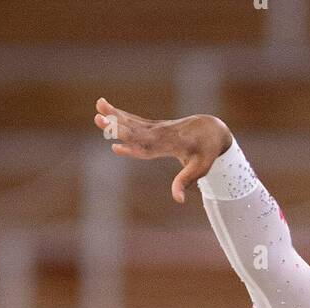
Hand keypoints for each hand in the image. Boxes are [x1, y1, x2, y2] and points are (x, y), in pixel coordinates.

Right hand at [93, 97, 232, 202]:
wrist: (211, 129)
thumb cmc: (207, 151)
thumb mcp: (201, 168)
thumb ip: (186, 181)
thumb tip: (178, 200)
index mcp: (170, 144)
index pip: (148, 146)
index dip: (131, 147)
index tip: (115, 146)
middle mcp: (160, 133)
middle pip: (135, 130)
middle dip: (117, 126)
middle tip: (99, 119)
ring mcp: (156, 127)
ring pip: (133, 122)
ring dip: (115, 114)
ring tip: (98, 105)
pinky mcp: (154, 125)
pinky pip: (135, 120)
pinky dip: (121, 115)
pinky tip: (105, 108)